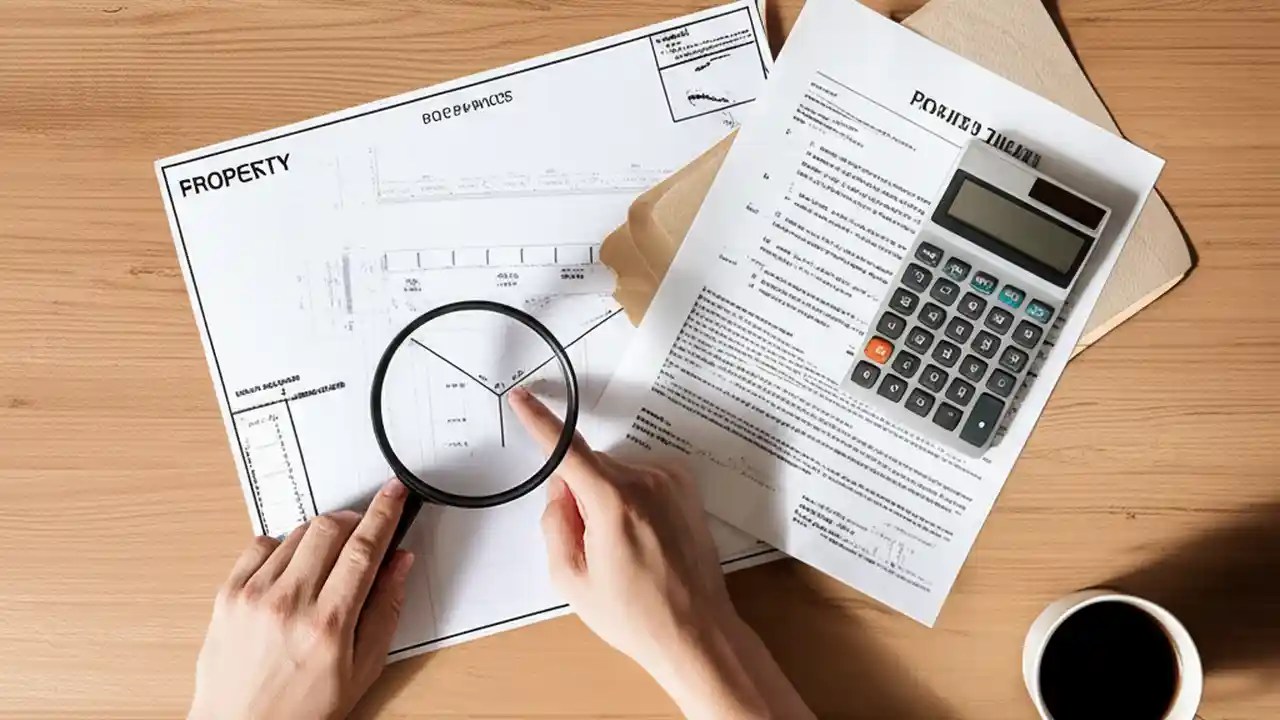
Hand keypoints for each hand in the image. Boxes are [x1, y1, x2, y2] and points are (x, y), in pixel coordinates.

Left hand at [188, 479, 414, 719]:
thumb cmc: (302, 709)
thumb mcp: (362, 670)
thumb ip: (385, 611)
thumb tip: (399, 563)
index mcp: (328, 625)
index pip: (363, 550)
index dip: (383, 514)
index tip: (393, 493)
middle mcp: (289, 604)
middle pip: (329, 528)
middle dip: (354, 520)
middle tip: (363, 531)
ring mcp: (253, 596)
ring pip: (297, 533)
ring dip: (321, 537)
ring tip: (325, 566)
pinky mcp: (228, 594)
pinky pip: (262, 545)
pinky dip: (284, 547)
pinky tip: (292, 571)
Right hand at [509, 388, 814, 719]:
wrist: (696, 631)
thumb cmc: (635, 614)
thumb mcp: (572, 579)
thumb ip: (554, 523)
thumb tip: (560, 488)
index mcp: (613, 503)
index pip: (567, 450)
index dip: (539, 421)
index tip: (521, 396)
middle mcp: (646, 481)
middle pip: (590, 466)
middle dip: (579, 494)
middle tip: (591, 544)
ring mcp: (670, 482)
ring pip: (615, 472)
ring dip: (606, 499)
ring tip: (624, 549)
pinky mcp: (686, 488)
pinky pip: (640, 479)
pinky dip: (630, 499)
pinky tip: (642, 538)